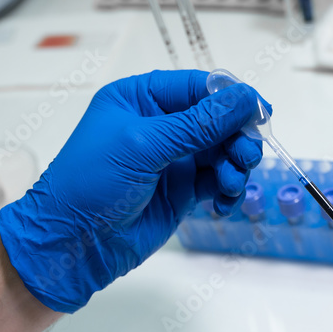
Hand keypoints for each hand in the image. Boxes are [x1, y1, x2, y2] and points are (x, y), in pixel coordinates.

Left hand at [0, 69, 264, 312]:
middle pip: (218, 120)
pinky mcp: (182, 190)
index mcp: (141, 98)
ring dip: (235, 166)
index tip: (260, 113)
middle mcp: (159, 124)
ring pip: (223, 151)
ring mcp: (173, 159)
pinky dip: (228, 190)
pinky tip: (223, 202)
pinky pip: (218, 181)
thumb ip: (199, 124)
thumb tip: (246, 99)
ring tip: (230, 185)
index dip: (232, 99)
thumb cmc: (91, 184)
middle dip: (237, 137)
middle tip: (246, 158)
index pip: (198, 87)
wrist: (72, 244)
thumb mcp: (144, 145)